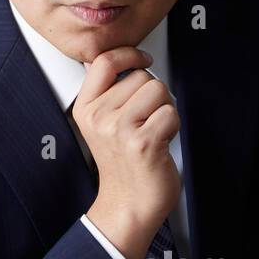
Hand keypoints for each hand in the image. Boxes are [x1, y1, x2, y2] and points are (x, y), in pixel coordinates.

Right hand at [72, 45, 181, 258]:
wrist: (129, 204)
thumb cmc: (122, 164)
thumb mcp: (101, 124)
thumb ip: (106, 92)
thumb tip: (114, 60)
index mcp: (85, 109)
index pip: (104, 61)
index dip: (129, 54)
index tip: (142, 59)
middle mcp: (99, 117)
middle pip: (141, 76)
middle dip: (153, 94)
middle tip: (146, 119)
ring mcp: (119, 130)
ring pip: (159, 90)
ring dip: (165, 109)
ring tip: (153, 129)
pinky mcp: (143, 142)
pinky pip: (171, 113)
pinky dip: (173, 127)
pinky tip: (160, 142)